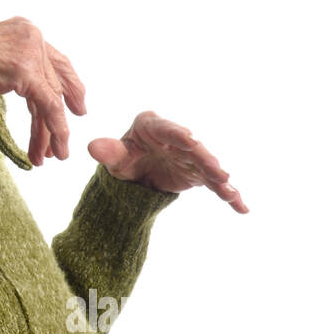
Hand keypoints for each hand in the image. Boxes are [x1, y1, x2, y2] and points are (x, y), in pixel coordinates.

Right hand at [0, 17, 85, 164]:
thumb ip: (11, 68)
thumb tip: (23, 87)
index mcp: (23, 29)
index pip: (55, 58)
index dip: (68, 82)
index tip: (75, 103)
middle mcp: (31, 36)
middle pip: (57, 78)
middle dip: (66, 108)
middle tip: (71, 131)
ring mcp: (30, 51)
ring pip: (51, 97)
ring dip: (53, 130)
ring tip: (53, 154)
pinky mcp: (25, 69)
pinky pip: (48, 105)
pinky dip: (53, 129)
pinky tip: (50, 147)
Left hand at [89, 111, 247, 212]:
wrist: (136, 173)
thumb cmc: (124, 158)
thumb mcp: (116, 158)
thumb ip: (109, 153)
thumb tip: (92, 148)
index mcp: (153, 126)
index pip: (167, 130)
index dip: (179, 135)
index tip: (190, 140)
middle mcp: (177, 138)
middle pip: (194, 149)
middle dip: (206, 160)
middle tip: (218, 171)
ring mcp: (190, 156)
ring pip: (207, 166)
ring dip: (220, 179)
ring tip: (230, 192)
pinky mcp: (198, 173)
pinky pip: (214, 184)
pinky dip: (228, 195)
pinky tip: (241, 207)